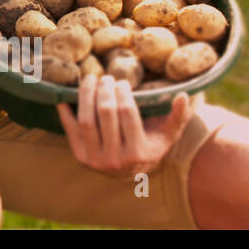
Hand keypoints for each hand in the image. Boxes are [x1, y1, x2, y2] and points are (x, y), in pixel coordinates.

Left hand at [56, 74, 193, 176]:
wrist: (129, 171)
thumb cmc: (150, 145)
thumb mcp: (168, 134)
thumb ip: (179, 116)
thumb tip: (184, 95)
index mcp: (139, 152)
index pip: (128, 114)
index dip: (123, 93)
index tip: (121, 82)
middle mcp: (116, 158)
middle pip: (106, 114)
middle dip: (104, 90)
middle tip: (105, 77)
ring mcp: (96, 159)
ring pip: (86, 120)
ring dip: (86, 95)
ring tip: (90, 80)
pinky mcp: (80, 156)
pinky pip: (70, 130)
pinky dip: (65, 111)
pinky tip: (64, 95)